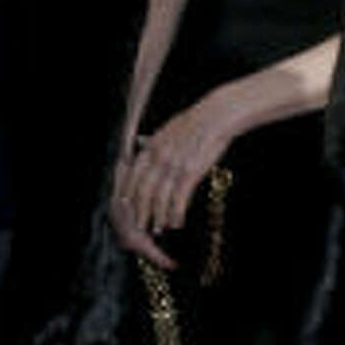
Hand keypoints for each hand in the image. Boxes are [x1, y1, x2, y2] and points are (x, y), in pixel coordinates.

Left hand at [110, 89, 236, 268]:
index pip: (133, 176)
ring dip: (158, 216)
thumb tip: (143, 144)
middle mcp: (158, 158)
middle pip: (143, 191)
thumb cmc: (196, 121)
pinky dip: (176, 213)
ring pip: (159, 198)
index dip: (129, 194)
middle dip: (140, 211)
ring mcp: (173, 165)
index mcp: (151, 147)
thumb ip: (154, 142)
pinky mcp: (190, 172)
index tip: (127, 206)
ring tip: (159, 228)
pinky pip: (179, 199)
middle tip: (140, 226)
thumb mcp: (167, 128)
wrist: (217, 115)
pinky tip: (177, 222)